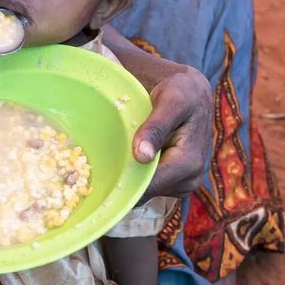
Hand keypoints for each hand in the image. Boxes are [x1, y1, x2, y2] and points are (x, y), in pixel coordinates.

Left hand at [101, 28, 213, 198]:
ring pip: (147, 192)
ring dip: (127, 182)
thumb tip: (142, 156)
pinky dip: (135, 178)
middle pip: (147, 192)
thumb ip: (156, 127)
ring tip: (107, 166)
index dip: (125, 186)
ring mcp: (184, 183)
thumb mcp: (171, 101)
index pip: (151, 185)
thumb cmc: (182, 92)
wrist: (193, 93)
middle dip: (122, 185)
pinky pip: (151, 187)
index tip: (96, 184)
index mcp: (189, 163)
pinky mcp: (176, 182)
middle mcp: (190, 179)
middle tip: (91, 177)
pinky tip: (123, 164)